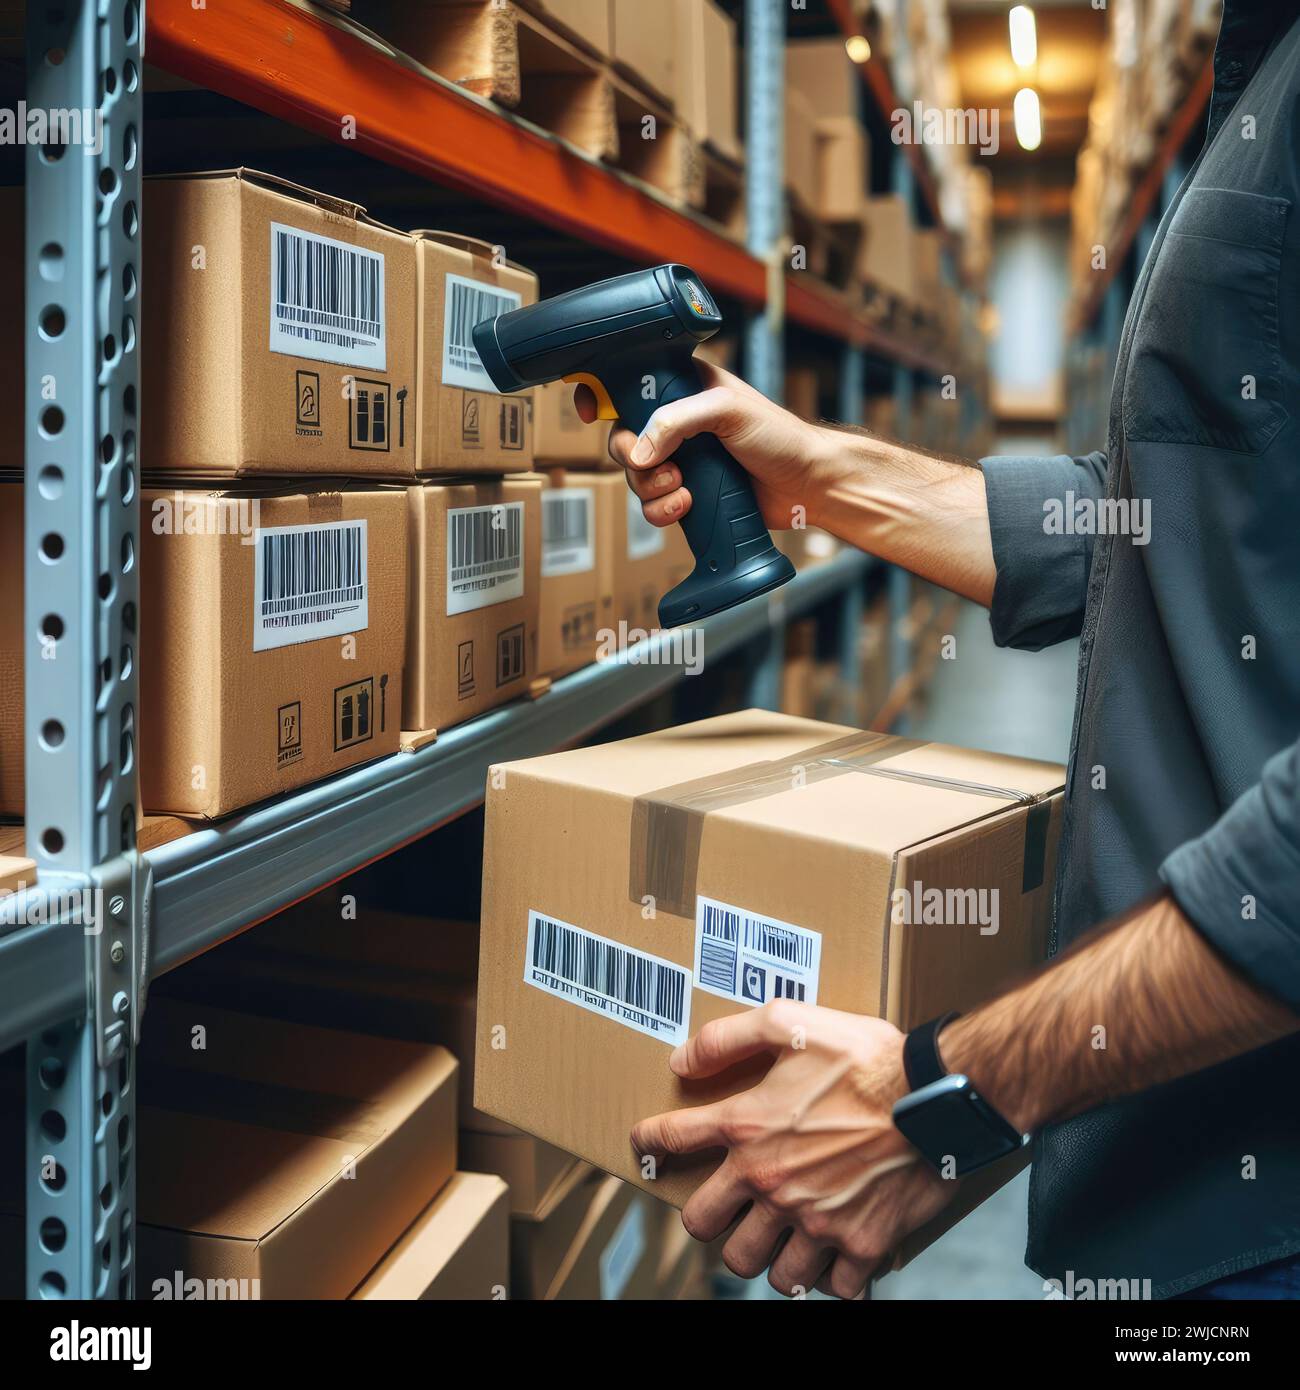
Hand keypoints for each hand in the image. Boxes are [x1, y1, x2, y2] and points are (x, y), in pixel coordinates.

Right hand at [573, 362, 839, 533]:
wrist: (808, 485)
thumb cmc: (779, 436)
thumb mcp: (727, 411)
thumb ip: (677, 421)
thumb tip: (640, 454)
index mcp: (683, 387)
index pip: (628, 382)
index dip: (601, 394)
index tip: (590, 411)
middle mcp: (676, 423)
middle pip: (623, 438)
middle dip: (631, 458)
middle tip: (656, 465)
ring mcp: (681, 461)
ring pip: (635, 477)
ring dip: (651, 489)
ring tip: (684, 488)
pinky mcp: (687, 494)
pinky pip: (653, 506)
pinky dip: (662, 510)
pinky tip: (687, 506)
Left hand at [630, 1001, 957, 1299]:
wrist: (936, 1094)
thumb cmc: (865, 1055)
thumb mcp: (789, 1020)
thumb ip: (728, 1037)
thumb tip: (682, 1060)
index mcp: (748, 1128)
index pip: (674, 1139)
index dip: (650, 1140)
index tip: (646, 1145)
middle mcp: (770, 1182)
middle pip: (705, 1226)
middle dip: (706, 1217)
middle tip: (724, 1203)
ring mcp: (813, 1221)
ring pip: (759, 1267)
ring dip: (763, 1252)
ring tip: (776, 1232)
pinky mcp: (859, 1244)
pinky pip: (828, 1286)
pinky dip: (828, 1275)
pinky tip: (832, 1252)